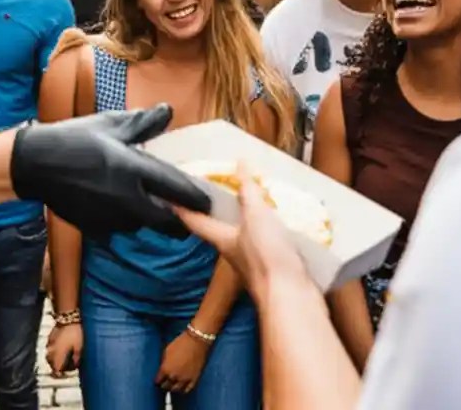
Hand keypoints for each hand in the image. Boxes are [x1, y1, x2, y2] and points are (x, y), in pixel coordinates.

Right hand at [11, 104, 210, 238]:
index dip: (197, 198)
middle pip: (166, 222)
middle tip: (187, 216)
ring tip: (148, 204)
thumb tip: (168, 111)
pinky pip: (119, 228)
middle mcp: (126, 199)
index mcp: (133, 169)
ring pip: (142, 225)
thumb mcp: (110, 125)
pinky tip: (118, 204)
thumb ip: (144, 123)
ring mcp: (110, 217)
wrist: (35, 164)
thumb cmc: (74, 139)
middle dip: (180, 222)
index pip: (177, 189)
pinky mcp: (95, 228)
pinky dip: (125, 220)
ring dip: (149, 218)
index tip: (209, 201)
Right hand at [45, 323, 82, 377]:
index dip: (61, 375)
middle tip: (68, 367)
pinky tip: (62, 349)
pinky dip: (54, 352)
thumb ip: (76, 359)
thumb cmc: (75, 333)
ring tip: (65, 358)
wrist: (68, 317)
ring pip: (49, 357)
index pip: (56, 371)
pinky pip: (50, 349)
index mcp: (58, 356)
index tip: (66, 375)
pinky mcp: (50, 338)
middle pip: (51, 365)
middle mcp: (51, 352)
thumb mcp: (79, 348)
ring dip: (55, 360)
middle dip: (58, 368)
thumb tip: (75, 366)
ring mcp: (49, 344)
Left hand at [155, 331, 210, 393]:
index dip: (157, 380)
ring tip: (172, 385)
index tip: (158, 379)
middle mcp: (174, 376)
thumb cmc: (180, 343)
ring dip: (173, 387)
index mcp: (165, 369)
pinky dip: (183, 390)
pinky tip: (181, 387)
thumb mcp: (166, 351)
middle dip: (164, 384)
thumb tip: (162, 368)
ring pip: (176, 390)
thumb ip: (163, 362)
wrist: (196, 341)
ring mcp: (184, 379)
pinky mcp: (194, 379)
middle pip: (166, 386)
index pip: (158, 381)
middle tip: (164, 382)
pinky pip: (187, 389)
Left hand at [174, 164, 310, 303]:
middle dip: (217, 214)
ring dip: (247, 223)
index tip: (169, 198)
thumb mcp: (255, 216)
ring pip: (245, 237)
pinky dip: (271, 233)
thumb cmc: (266, 257)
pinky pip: (268, 245)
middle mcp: (235, 251)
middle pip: (220, 230)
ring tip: (252, 205)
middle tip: (216, 195)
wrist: (292, 298)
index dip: (182, 209)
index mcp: (223, 239)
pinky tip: (281, 227)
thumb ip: (248, 191)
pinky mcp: (275, 268)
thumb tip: (240, 163)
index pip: (196, 221)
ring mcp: (255, 262)